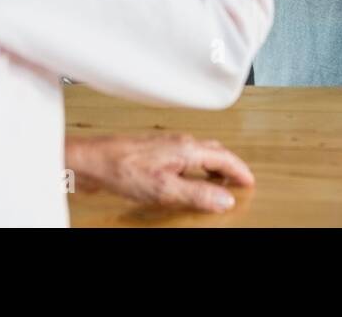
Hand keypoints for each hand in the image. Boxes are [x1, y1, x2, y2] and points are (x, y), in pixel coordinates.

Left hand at [66, 134, 254, 212]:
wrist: (92, 160)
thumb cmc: (121, 169)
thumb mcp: (164, 189)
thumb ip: (196, 194)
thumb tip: (224, 199)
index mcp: (186, 148)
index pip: (223, 158)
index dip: (239, 171)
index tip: (249, 182)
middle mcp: (179, 142)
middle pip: (214, 152)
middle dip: (229, 166)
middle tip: (238, 183)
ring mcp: (166, 145)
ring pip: (199, 153)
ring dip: (213, 167)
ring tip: (218, 183)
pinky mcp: (154, 152)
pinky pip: (185, 157)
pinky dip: (196, 168)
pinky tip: (187, 179)